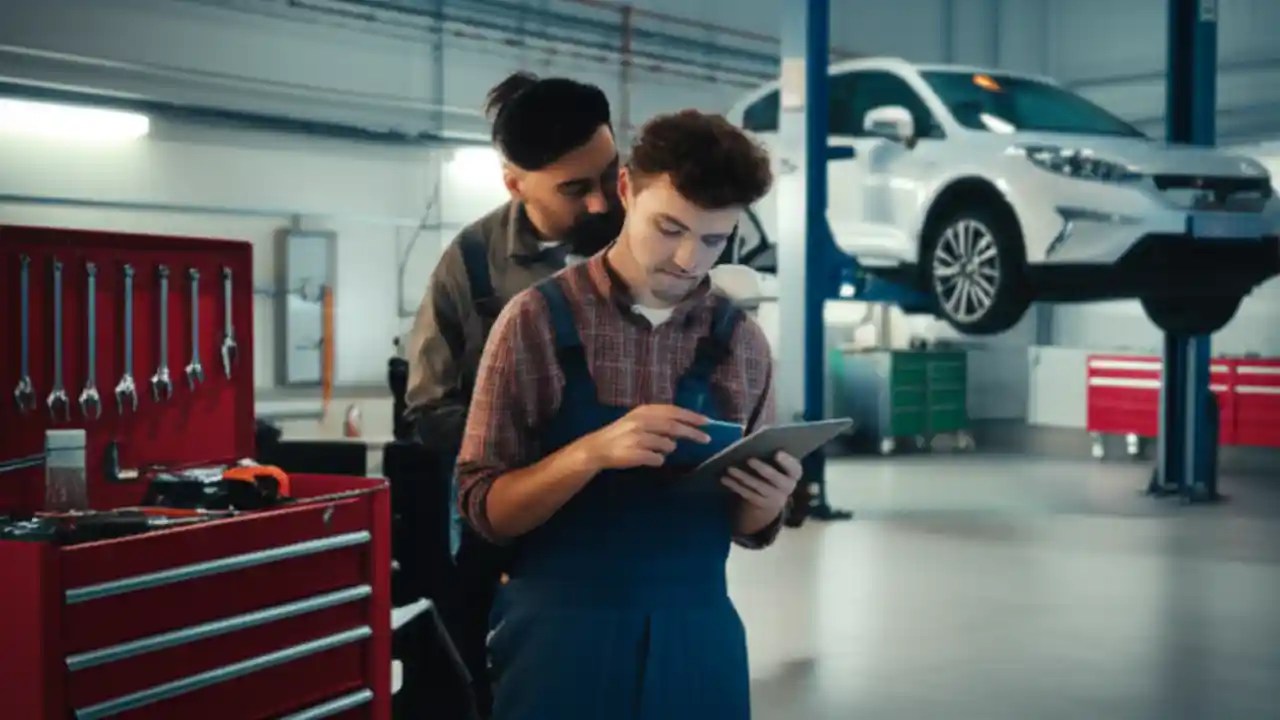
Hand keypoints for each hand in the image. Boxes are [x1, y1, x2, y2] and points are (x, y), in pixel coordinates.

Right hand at [575, 404, 710, 470]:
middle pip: (673, 426)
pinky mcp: (634, 454)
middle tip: (706, 439)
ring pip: (666, 445)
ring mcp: (637, 438)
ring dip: (669, 448)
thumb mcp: (639, 420)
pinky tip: (651, 459)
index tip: (708, 422)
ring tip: (661, 449)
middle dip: (692, 433)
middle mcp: (641, 422)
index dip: (691, 416)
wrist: (598, 448)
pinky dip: (658, 460)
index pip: (673, 411)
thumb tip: (685, 425)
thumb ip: (659, 420)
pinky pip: (657, 459)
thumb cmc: (622, 433)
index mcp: (644, 411)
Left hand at [721, 451, 802, 517]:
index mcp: (794, 473)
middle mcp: (787, 487)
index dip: (787, 461)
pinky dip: (735, 486)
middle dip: (763, 469)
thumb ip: (771, 449)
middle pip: (776, 479)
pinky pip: (747, 494)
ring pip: (758, 487)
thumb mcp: (775, 461)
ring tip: (730, 468)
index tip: (777, 452)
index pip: (794, 468)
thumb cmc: (772, 468)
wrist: (771, 495)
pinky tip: (725, 479)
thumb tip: (761, 431)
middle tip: (749, 459)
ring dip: (743, 477)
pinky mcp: (760, 504)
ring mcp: (775, 499)